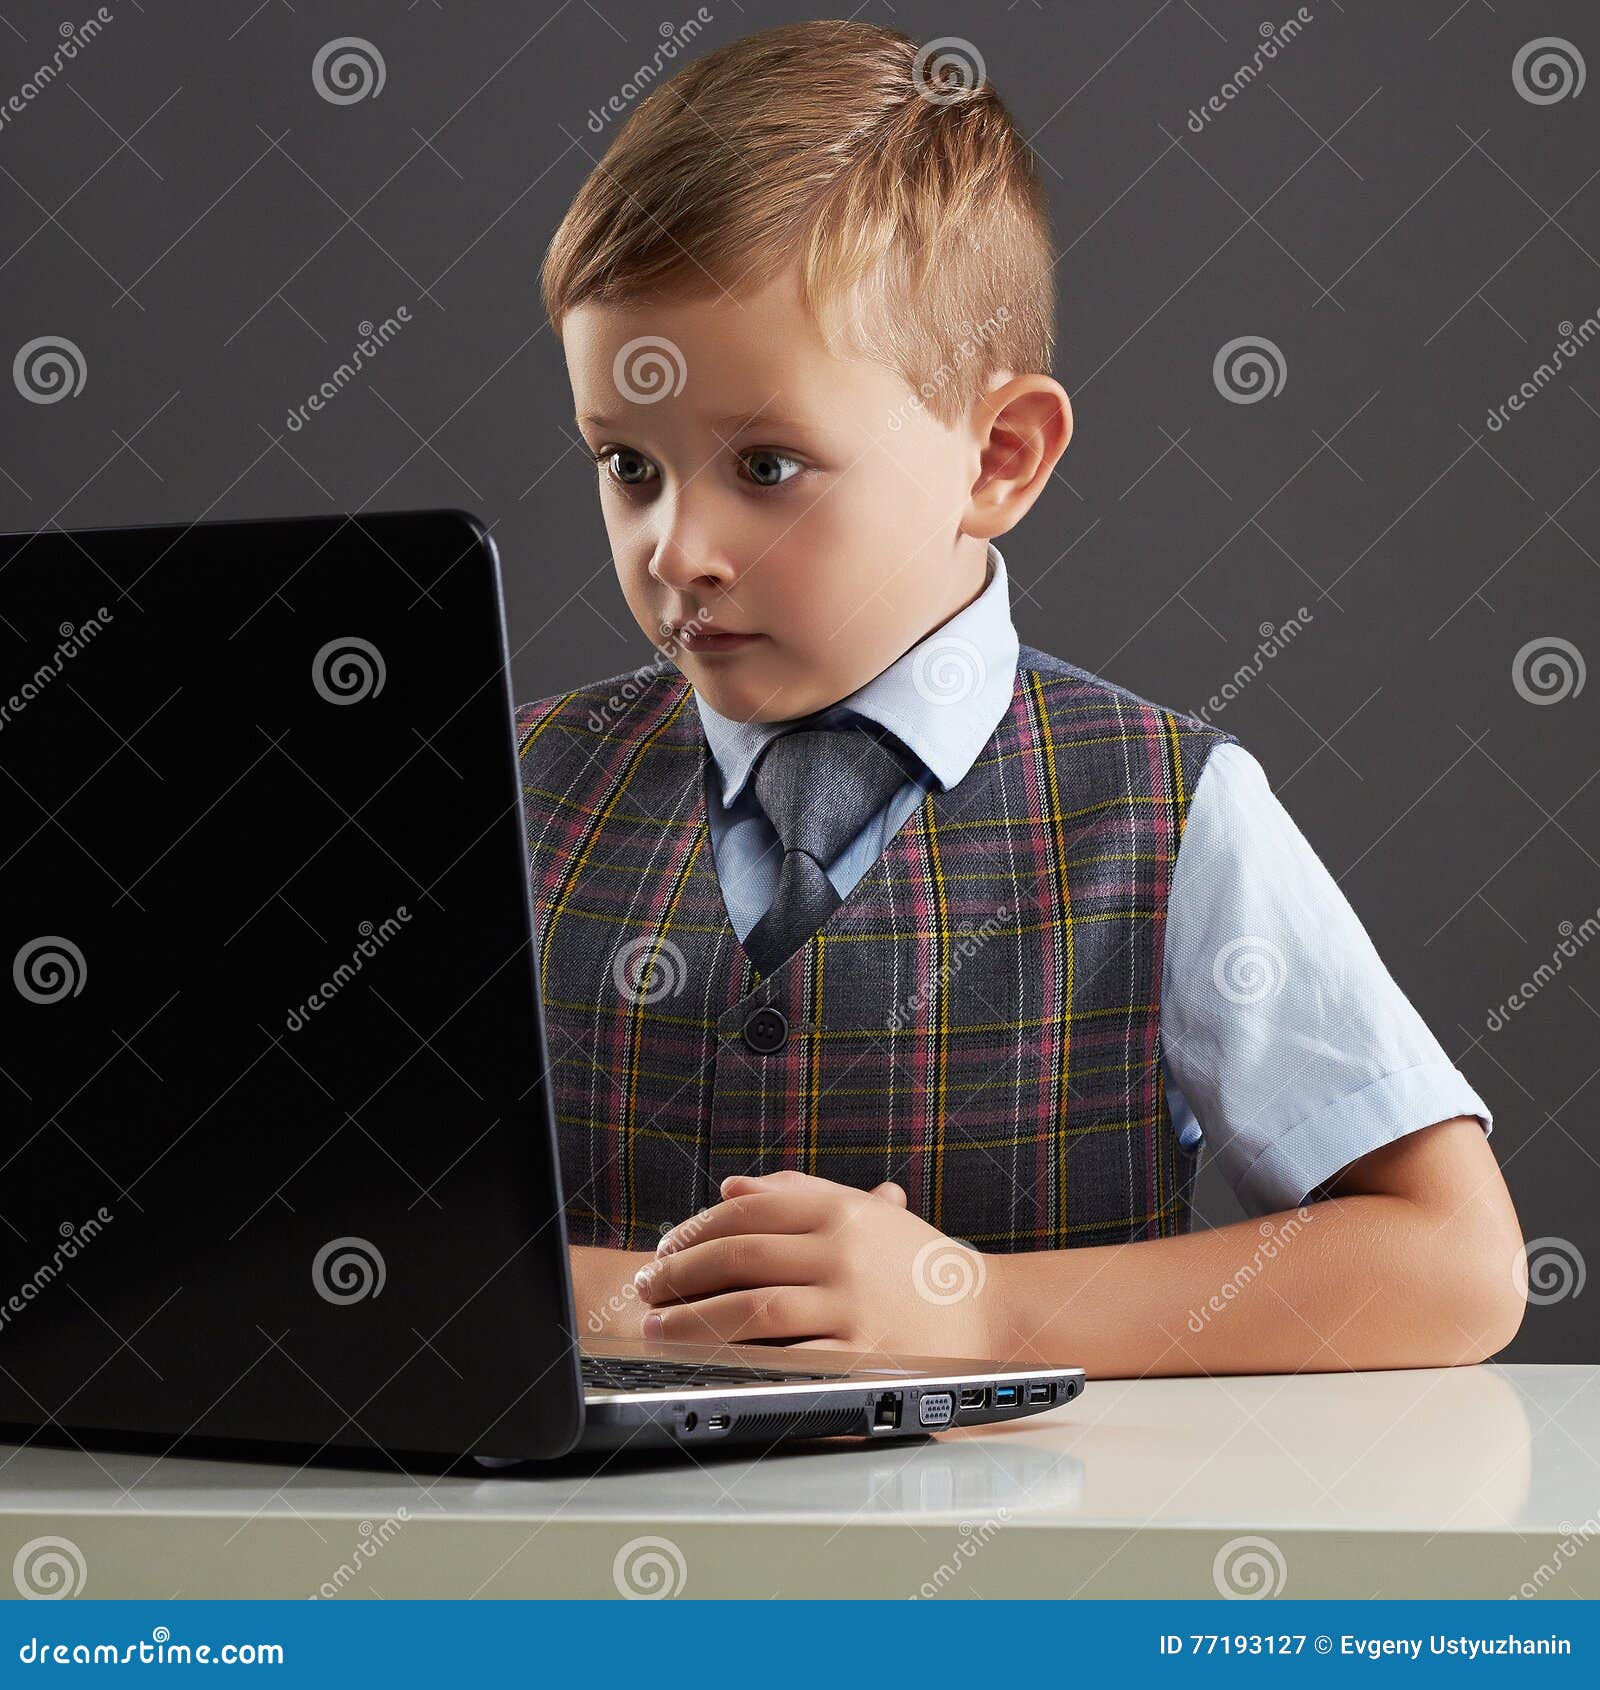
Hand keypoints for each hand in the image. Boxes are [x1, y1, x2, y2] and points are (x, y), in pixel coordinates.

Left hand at [635, 1170, 999, 1357]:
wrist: (988, 1317)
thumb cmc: (917, 1266)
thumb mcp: (863, 1215)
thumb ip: (796, 1194)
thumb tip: (728, 1187)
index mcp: (842, 1212)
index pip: (747, 1212)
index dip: (694, 1230)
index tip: (664, 1250)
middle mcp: (845, 1254)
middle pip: (739, 1257)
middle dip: (681, 1274)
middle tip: (647, 1289)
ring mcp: (854, 1307)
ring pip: (753, 1309)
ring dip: (695, 1321)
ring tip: (659, 1328)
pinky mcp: (862, 1359)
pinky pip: (788, 1362)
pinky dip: (741, 1364)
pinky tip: (709, 1367)